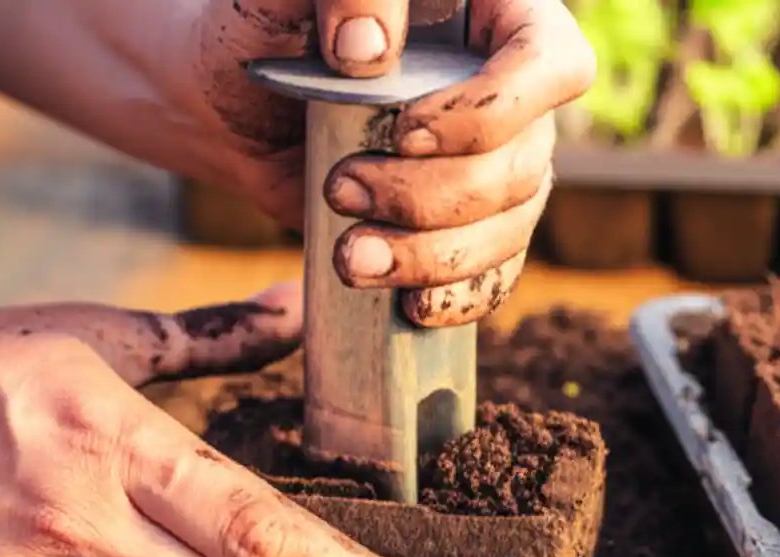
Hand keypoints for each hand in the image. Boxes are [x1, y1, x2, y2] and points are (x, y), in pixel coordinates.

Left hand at [187, 0, 595, 326]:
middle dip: (432, 196)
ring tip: (351, 257)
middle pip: (524, 162)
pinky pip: (496, 272)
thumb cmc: (258, 31)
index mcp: (488, 19)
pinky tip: (409, 305)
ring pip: (511, 227)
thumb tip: (366, 51)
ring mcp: (494, 164)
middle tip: (343, 190)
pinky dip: (458, 296)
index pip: (550, 62)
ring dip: (434, 256)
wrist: (229, 102)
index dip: (490, 110)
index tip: (402, 132)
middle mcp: (507, 94)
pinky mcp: (466, 224)